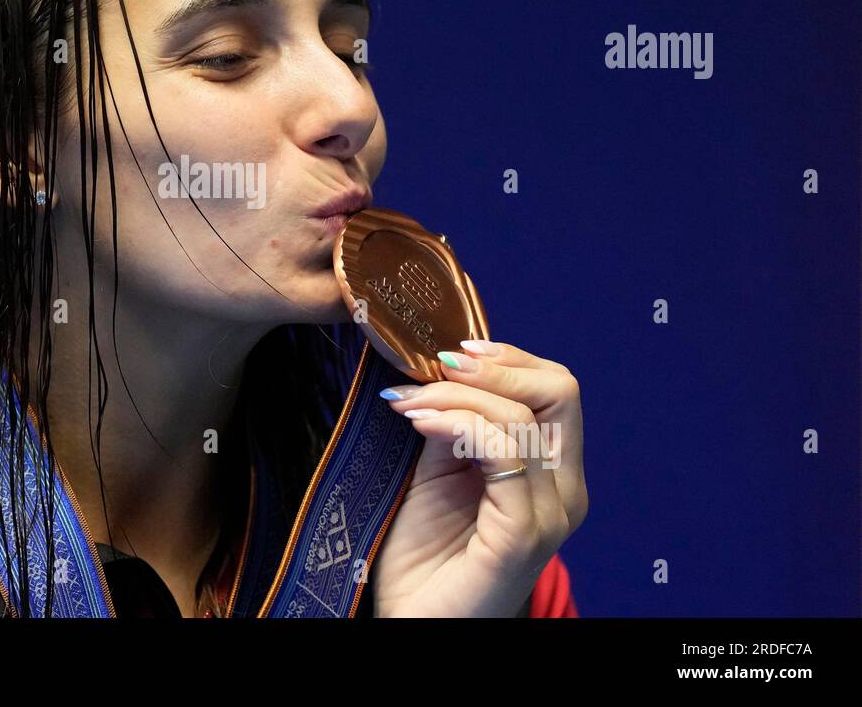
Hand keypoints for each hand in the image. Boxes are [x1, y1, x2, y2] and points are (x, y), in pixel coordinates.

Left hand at [370, 339, 587, 616]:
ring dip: (456, 396)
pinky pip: (502, 455)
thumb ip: (456, 425)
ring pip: (521, 418)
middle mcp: (565, 493)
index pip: (557, 390)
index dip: (511, 359)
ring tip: (409, 404)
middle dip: (494, 367)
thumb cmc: (425, 557)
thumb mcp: (439, 472)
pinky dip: (458, 424)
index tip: (454, 351)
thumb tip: (446, 371)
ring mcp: (549, 515)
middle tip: (437, 366)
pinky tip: (420, 422)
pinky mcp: (523, 535)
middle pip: (559, 392)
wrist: (413, 623)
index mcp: (552, 474)